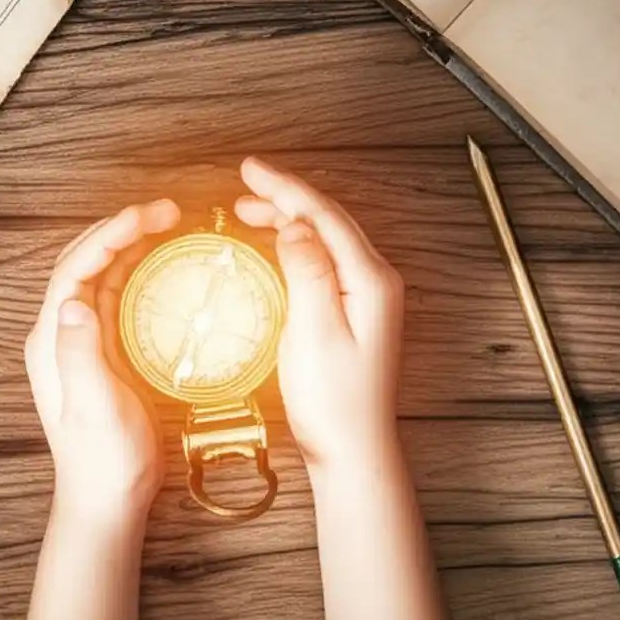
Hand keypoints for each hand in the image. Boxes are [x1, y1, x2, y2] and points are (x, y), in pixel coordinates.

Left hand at [24, 199, 180, 519]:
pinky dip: (138, 273)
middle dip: (120, 228)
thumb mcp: (94, 407)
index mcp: (52, 340)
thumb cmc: (101, 460)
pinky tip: (162, 264)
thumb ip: (81, 353)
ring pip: (102, 275)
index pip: (75, 269)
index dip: (109, 234)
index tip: (148, 216)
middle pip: (85, 261)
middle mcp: (61, 333)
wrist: (106, 499)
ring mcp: (82, 341)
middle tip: (165, 211)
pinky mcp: (104, 353)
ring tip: (167, 224)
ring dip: (130, 244)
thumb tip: (74, 301)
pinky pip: (118, 298)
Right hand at [234, 158, 404, 470]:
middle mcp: (376, 282)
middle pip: (327, 221)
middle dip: (284, 197)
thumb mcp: (313, 332)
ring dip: (289, 219)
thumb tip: (295, 226)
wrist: (352, 450)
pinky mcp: (356, 313)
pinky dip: (296, 245)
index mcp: (370, 280)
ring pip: (326, 239)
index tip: (250, 169)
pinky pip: (324, 262)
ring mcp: (368, 297)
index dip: (284, 188)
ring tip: (250, 211)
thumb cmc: (333, 402)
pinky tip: (275, 248)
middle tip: (243, 184)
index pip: (323, 216)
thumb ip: (307, 273)